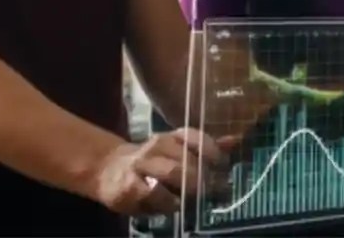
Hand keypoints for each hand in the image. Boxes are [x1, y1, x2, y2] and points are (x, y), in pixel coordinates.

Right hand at [92, 128, 227, 215]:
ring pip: (172, 172)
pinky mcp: (129, 185)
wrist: (108, 170)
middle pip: (187, 159)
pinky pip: (154, 192)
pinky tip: (175, 205)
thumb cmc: (151, 164)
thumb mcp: (176, 153)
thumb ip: (204, 149)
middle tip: (218, 190)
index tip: (223, 166)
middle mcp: (157, 146)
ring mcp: (141, 164)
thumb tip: (234, 141)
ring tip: (200, 198)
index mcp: (171, 137)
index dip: (212, 151)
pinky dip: (168, 200)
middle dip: (205, 177)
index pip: (194, 137)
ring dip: (190, 187)